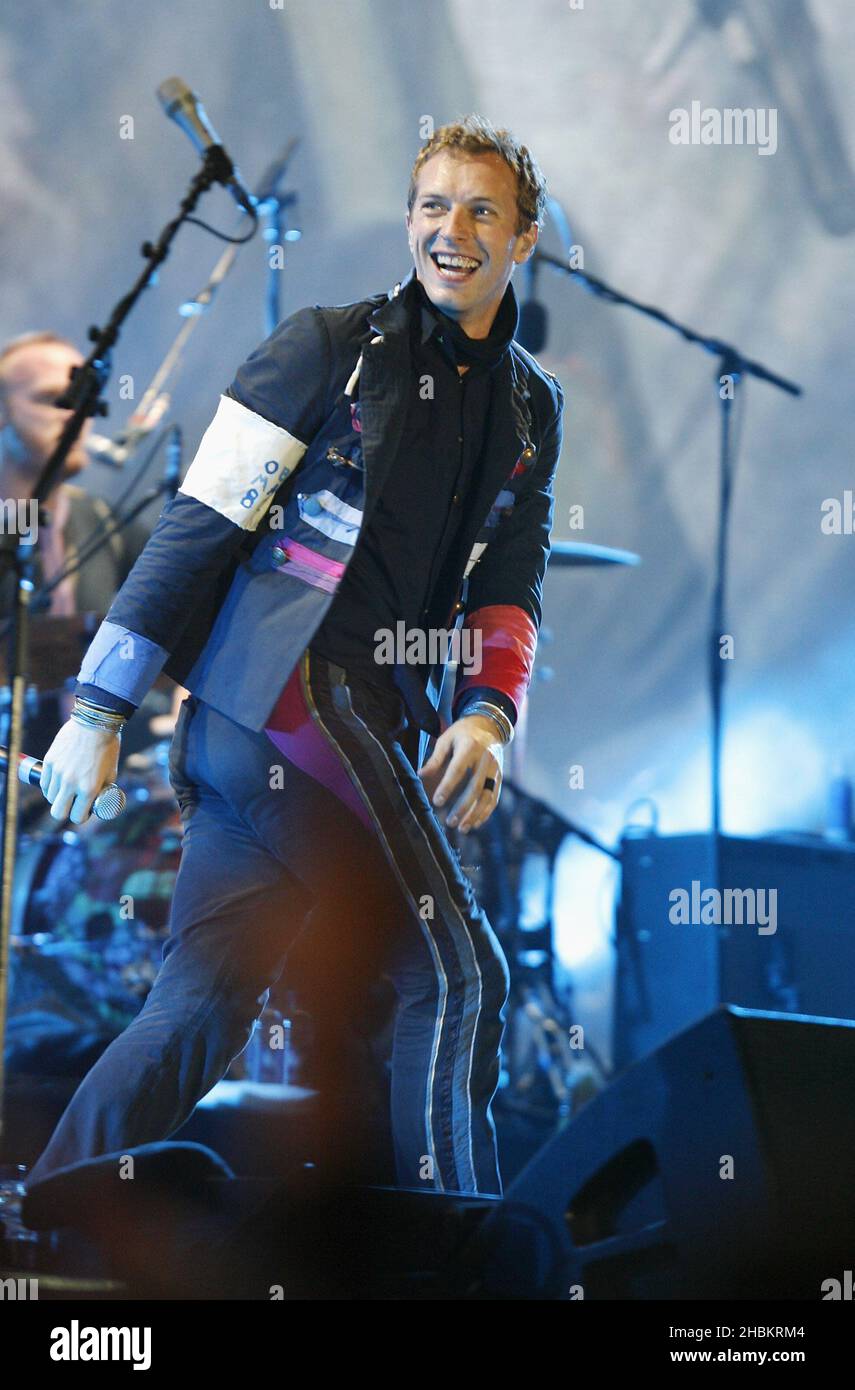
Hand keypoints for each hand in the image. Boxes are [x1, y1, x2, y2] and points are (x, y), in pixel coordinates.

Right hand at [39, 719, 120, 824]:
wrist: (95, 722)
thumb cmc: (107, 746)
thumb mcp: (112, 771)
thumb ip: (104, 787)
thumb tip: (99, 799)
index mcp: (88, 788)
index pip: (77, 817)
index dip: (82, 816)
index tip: (85, 811)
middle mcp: (70, 783)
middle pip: (58, 813)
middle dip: (66, 812)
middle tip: (73, 804)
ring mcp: (58, 773)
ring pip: (50, 798)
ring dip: (58, 797)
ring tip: (67, 790)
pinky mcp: (49, 762)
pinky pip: (45, 783)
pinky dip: (50, 787)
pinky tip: (58, 783)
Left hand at [418, 714, 503, 833]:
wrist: (489, 725)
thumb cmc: (462, 733)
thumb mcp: (446, 739)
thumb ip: (435, 759)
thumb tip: (420, 775)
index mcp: (469, 747)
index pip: (458, 770)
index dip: (447, 786)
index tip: (437, 801)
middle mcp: (485, 759)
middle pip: (475, 787)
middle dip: (463, 807)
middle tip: (449, 822)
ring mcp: (496, 768)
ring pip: (488, 796)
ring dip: (476, 814)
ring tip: (462, 828)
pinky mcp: (500, 776)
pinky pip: (494, 797)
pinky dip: (486, 812)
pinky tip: (475, 823)